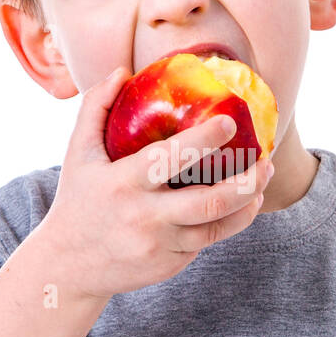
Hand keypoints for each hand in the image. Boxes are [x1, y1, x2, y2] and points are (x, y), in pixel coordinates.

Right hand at [43, 65, 273, 301]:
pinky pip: (206, 241)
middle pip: (208, 202)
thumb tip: (122, 71)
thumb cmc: (78, 200)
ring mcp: (160, 245)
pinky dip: (227, 222)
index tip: (229, 121)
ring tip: (263, 182)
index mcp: (124, 183)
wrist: (69, 266)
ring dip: (248, 204)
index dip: (203, 139)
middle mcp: (145, 217)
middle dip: (246, 182)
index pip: (169, 159)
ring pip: (216, 226)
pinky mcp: (170, 264)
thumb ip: (96, 108)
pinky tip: (241, 205)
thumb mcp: (77, 152)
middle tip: (266, 161)